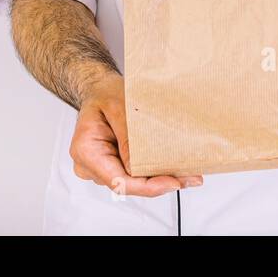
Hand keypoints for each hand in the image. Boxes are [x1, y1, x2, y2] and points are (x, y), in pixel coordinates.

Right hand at [69, 72, 203, 196]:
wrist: (99, 89)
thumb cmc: (105, 94)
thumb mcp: (119, 107)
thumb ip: (127, 138)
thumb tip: (140, 166)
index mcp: (86, 150)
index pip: (119, 181)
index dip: (148, 187)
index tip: (174, 182)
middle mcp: (89, 165)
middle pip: (128, 185)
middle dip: (159, 183)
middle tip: (191, 178)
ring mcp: (100, 168)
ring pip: (132, 183)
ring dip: (158, 179)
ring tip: (187, 173)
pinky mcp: (112, 166)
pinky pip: (133, 175)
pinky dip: (152, 172)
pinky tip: (172, 169)